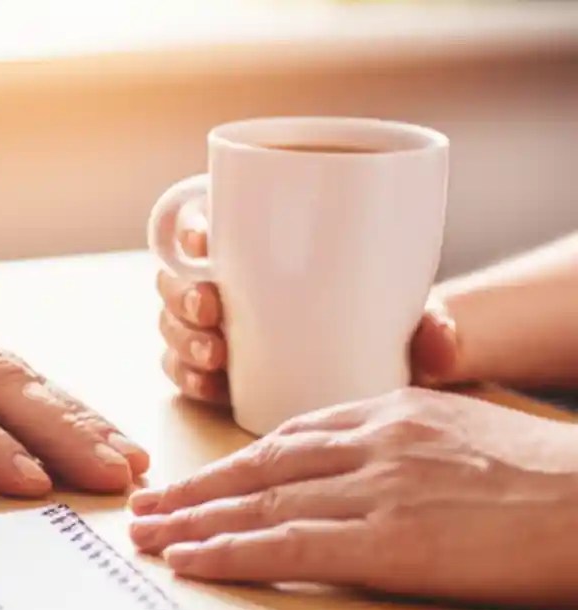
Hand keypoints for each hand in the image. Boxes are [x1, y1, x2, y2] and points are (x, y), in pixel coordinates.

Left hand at [127, 387, 577, 609]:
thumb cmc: (554, 476)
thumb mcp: (471, 431)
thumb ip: (412, 441)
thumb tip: (382, 462)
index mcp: (394, 412)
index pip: (292, 436)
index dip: (237, 463)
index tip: (203, 477)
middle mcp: (372, 442)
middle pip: (259, 466)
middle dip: (195, 488)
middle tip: (147, 504)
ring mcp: (375, 489)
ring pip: (259, 504)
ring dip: (193, 521)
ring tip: (148, 534)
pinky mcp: (387, 541)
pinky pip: (286, 546)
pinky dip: (228, 553)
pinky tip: (190, 560)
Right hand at [156, 217, 462, 403]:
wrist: (394, 362)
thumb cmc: (395, 315)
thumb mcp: (415, 312)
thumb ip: (434, 326)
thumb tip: (439, 348)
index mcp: (260, 238)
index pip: (207, 218)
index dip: (190, 226)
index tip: (205, 241)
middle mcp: (229, 278)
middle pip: (177, 274)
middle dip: (181, 292)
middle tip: (211, 310)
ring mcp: (217, 324)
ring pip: (173, 323)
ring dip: (181, 337)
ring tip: (214, 356)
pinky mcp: (216, 368)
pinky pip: (182, 369)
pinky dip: (188, 378)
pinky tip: (209, 386)